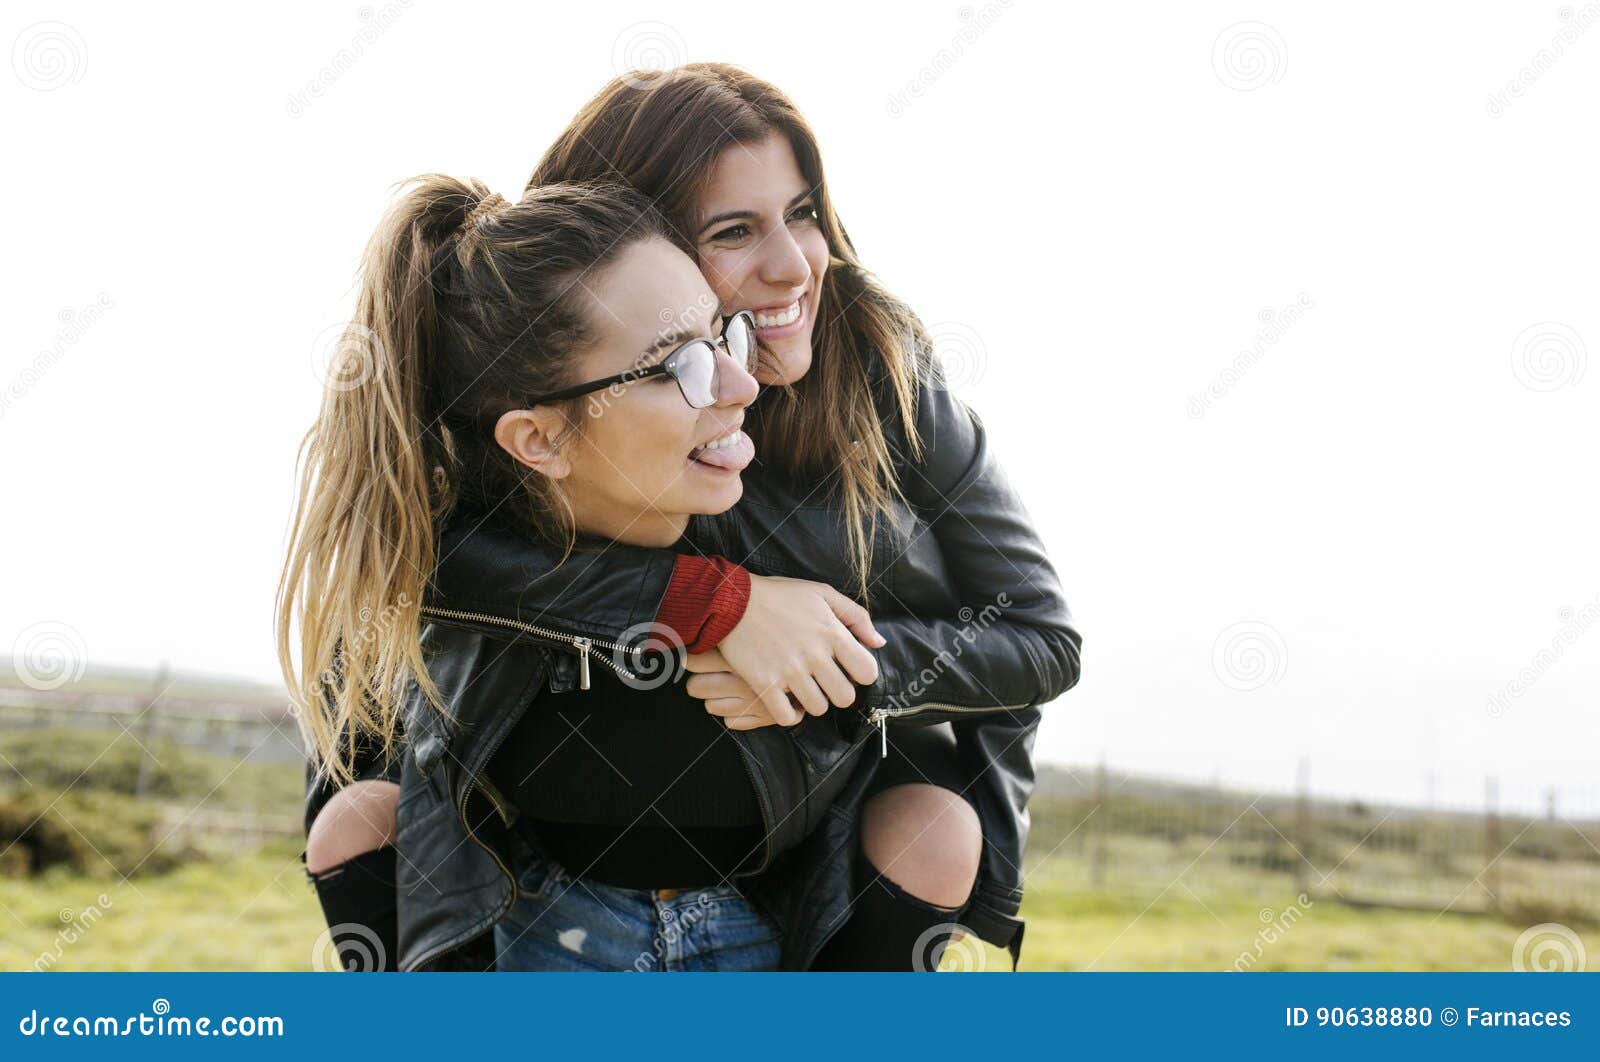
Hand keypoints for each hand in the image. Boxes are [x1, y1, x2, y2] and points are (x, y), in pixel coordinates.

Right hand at [687, 575, 883, 722]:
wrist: (732, 601)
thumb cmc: (779, 595)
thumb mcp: (822, 593)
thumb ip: (856, 616)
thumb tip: (879, 642)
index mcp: (832, 633)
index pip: (867, 672)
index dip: (860, 674)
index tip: (847, 668)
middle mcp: (814, 655)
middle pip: (845, 697)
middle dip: (838, 691)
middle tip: (824, 681)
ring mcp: (789, 672)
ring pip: (818, 709)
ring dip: (813, 701)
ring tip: (804, 688)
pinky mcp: (764, 684)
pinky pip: (787, 717)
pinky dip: (790, 714)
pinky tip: (787, 700)